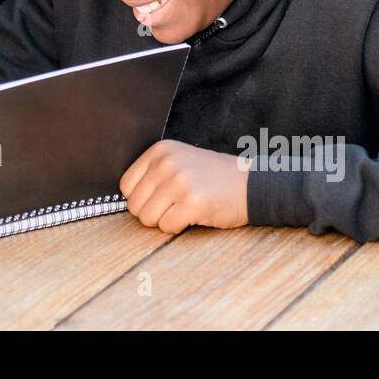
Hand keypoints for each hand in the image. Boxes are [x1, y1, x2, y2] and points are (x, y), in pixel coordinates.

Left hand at [119, 140, 249, 233]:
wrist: (252, 184)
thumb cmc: (214, 178)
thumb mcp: (180, 161)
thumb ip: (153, 174)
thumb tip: (127, 199)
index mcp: (160, 151)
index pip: (126, 186)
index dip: (141, 199)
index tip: (160, 199)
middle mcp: (167, 163)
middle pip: (134, 205)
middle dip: (152, 213)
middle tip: (175, 206)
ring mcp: (180, 181)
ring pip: (148, 218)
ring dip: (165, 221)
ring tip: (185, 209)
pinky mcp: (193, 202)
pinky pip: (167, 227)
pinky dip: (178, 227)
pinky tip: (194, 215)